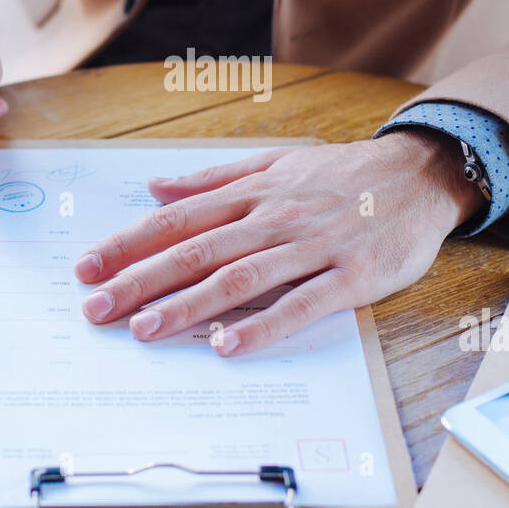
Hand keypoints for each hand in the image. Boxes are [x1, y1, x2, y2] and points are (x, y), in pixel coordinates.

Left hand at [75, 131, 482, 354]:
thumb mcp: (276, 162)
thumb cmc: (342, 175)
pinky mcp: (351, 277)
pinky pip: (301, 304)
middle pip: (198, 250)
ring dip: (188, 305)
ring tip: (144, 329)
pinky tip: (228, 345)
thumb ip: (213, 180)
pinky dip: (263, 325)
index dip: (130, 243)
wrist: (421, 174)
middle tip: (96, 307)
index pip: (178, 218)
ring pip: (240, 278)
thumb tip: (155, 186)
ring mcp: (314, 247)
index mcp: (254, 192)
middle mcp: (276, 217)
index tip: (87, 268)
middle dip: (142, 280)